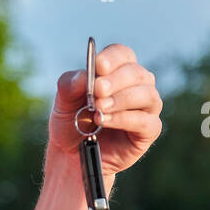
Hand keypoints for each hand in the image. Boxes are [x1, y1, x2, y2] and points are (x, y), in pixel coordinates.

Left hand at [47, 42, 161, 179]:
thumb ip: (69, 86)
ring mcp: (146, 108)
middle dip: (115, 81)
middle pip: (136, 73)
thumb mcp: (62, 103)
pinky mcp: (148, 130)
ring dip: (121, 100)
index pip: (123, 55)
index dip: (112, 58)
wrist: (71, 155)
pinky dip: (125, 119)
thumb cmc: (71, 123)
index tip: (98, 66)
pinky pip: (146, 121)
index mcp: (116, 71)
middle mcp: (136, 86)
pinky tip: (106, 121)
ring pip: (147, 95)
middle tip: (97, 91)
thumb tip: (84, 75)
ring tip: (99, 109)